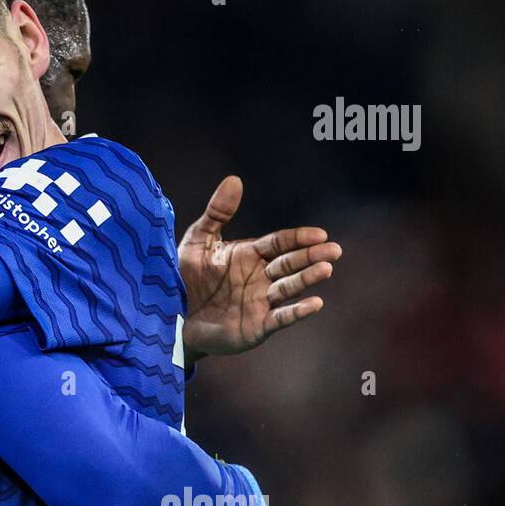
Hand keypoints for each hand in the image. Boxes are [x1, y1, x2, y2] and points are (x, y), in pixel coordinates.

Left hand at [178, 176, 340, 360]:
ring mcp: (261, 302)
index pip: (280, 243)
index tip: (319, 234)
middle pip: (290, 264)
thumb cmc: (183, 276)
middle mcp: (260, 277)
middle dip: (311, 256)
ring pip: (289, 288)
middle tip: (333, 250)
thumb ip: (217, 213)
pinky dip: (298, 311)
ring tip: (326, 269)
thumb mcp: (198, 241)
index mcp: (249, 255)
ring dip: (307, 279)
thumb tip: (234, 179)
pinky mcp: (257, 326)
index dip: (299, 238)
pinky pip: (281, 318)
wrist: (170, 315)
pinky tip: (315, 303)